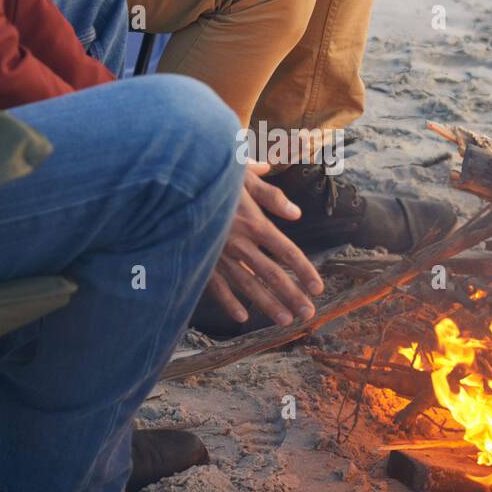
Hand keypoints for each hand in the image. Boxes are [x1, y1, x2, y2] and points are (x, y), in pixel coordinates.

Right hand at [206, 163, 323, 327]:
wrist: (173, 180)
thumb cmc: (211, 171)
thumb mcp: (243, 176)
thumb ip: (271, 196)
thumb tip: (296, 213)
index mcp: (254, 222)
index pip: (287, 251)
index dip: (304, 271)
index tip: (318, 288)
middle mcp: (239, 241)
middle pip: (271, 273)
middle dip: (292, 295)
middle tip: (308, 314)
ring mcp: (218, 253)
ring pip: (247, 284)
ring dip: (267, 303)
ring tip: (284, 319)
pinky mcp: (199, 258)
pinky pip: (215, 285)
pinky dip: (228, 302)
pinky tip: (241, 317)